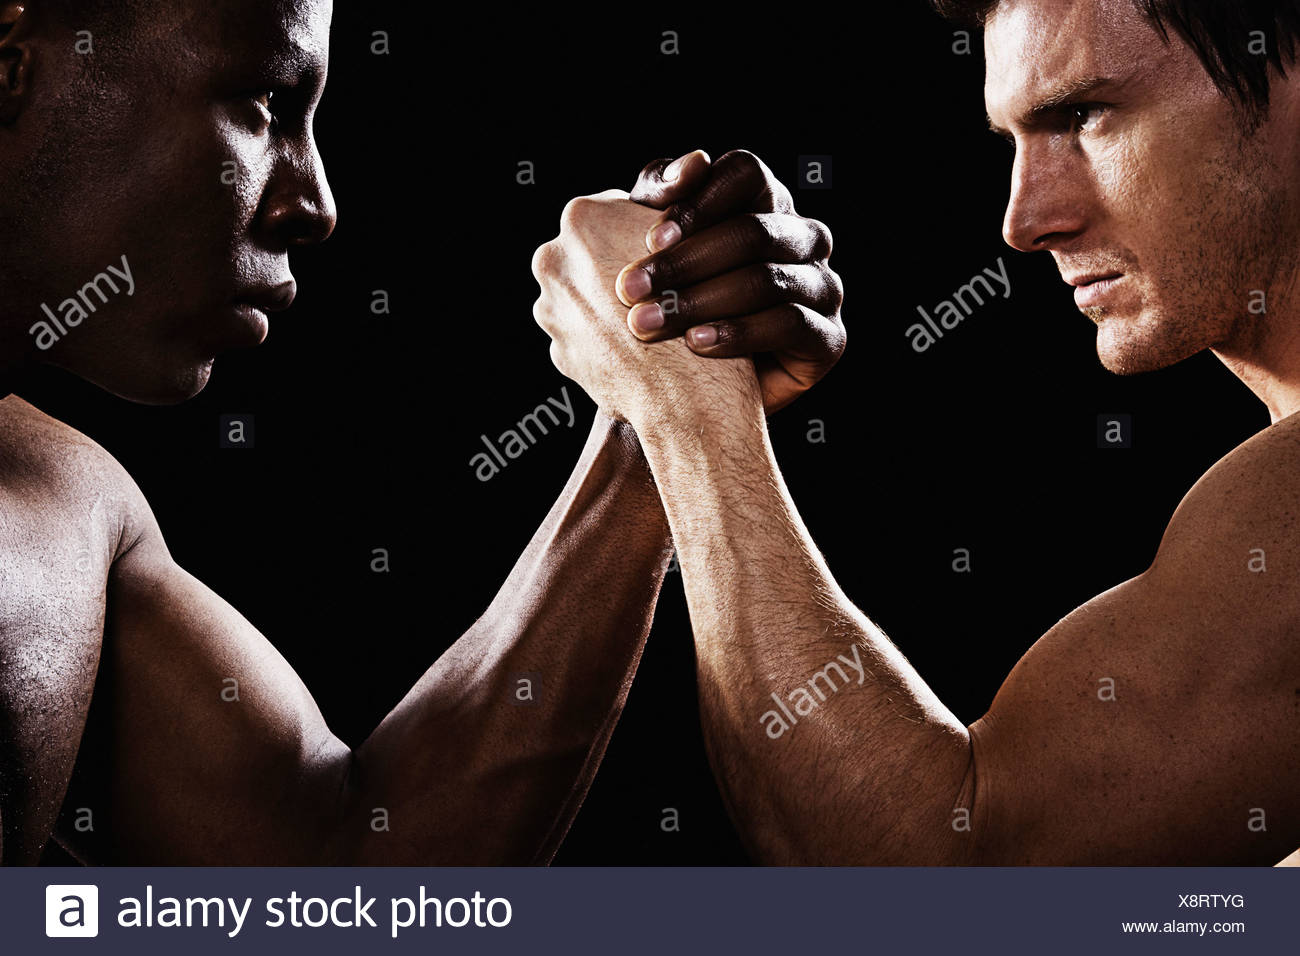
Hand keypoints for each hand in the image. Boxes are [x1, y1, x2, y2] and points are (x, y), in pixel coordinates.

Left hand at [532, 191, 760, 430]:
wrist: (689, 397)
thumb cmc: (701, 306)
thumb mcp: (692, 237)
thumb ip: (669, 208)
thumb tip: (690, 167)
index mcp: (582, 218)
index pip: (616, 212)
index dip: (651, 234)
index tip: (673, 255)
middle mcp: (552, 259)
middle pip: (595, 256)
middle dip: (625, 270)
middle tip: (667, 291)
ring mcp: (551, 311)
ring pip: (590, 298)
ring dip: (615, 309)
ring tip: (658, 326)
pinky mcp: (560, 354)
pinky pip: (587, 338)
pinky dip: (610, 344)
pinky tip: (644, 352)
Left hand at [617, 149, 845, 412]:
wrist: (690, 388)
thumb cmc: (674, 299)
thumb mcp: (657, 244)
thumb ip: (663, 195)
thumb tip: (694, 161)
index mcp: (767, 203)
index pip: (745, 174)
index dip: (698, 203)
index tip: (649, 239)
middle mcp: (804, 238)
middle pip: (753, 230)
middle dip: (685, 262)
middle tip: (630, 288)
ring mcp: (823, 286)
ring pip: (767, 278)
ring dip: (700, 301)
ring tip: (650, 322)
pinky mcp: (828, 337)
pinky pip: (789, 324)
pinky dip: (737, 333)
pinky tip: (695, 343)